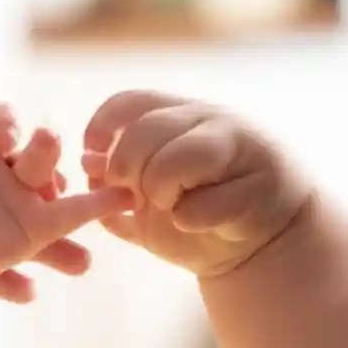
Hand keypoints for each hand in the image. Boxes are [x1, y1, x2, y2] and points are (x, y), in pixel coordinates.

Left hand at [82, 91, 310, 276]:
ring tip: (168, 207)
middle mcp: (212, 120)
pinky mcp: (258, 191)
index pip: (131, 102)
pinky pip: (198, 207)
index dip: (102, 127)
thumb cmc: (200, 213)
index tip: (91, 156)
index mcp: (182, 114)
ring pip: (171, 161)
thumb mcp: (149, 192)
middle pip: (146, 132)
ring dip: (157, 193)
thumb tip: (86, 161)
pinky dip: (187, 221)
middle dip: (126, 171)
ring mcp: (240, 150)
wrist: (261, 246)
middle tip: (133, 198)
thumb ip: (117, 176)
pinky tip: (196, 223)